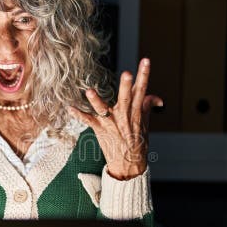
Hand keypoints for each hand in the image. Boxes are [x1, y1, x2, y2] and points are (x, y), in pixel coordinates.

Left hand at [68, 58, 162, 179]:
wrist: (128, 165)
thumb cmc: (137, 143)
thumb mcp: (145, 124)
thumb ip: (147, 107)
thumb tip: (157, 98)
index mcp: (136, 112)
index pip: (142, 90)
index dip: (144, 75)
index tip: (146, 61)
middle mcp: (124, 116)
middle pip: (126, 98)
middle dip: (126, 86)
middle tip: (127, 73)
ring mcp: (111, 123)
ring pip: (103, 109)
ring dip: (96, 101)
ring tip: (89, 91)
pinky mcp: (100, 130)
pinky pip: (88, 121)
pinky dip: (78, 114)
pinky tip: (70, 108)